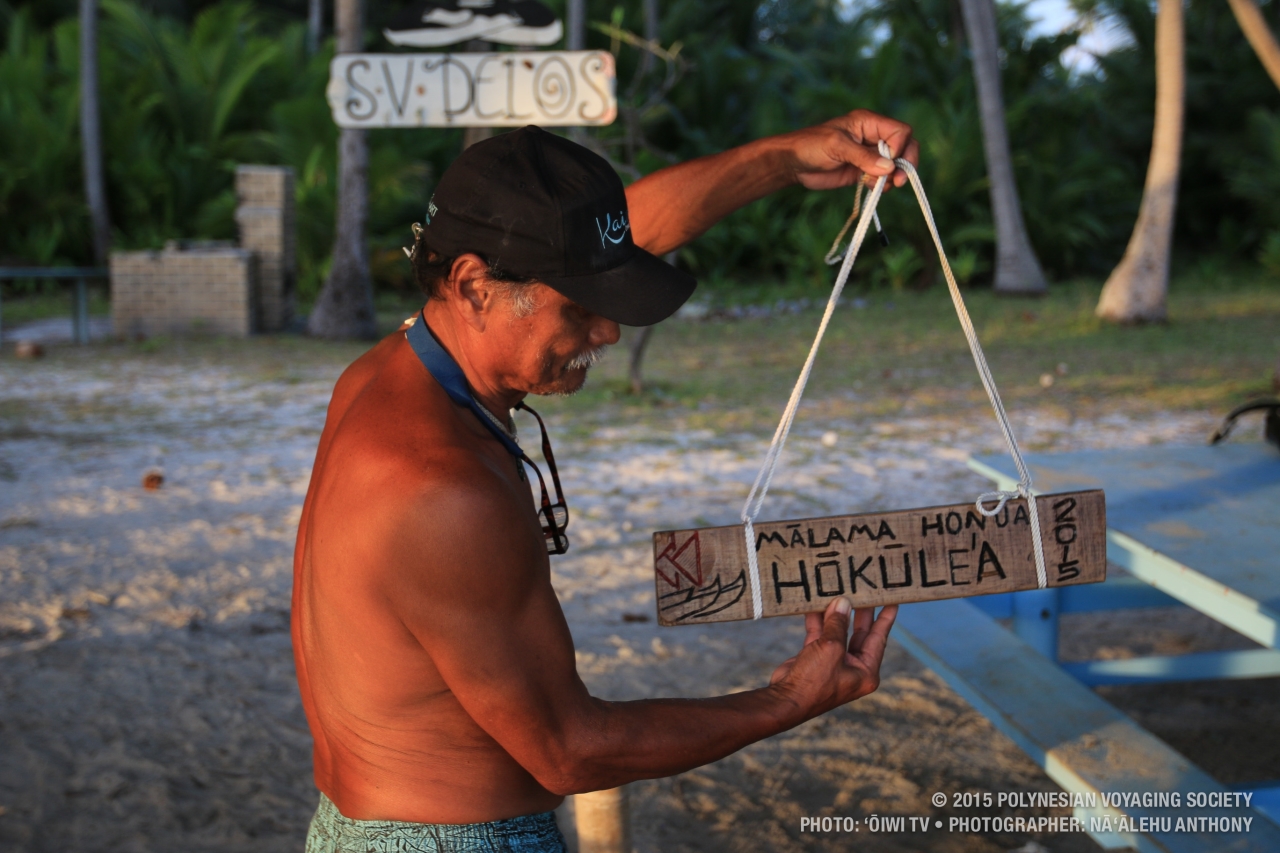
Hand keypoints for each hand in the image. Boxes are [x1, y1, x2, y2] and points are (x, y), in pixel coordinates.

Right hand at [769, 597, 897, 716]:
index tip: (893, 600)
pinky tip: (815, 603)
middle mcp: (852, 667)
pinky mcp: (815, 658)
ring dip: (836, 614)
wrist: (785, 700)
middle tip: (866, 591)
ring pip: (838, 632)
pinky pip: (820, 634)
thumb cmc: (814, 681)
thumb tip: (842, 603)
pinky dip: (817, 620)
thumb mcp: (831, 649)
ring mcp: (833, 662)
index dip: (885, 618)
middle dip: (861, 612)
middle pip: (860, 633)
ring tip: (840, 590)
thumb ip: (838, 624)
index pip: (879, 638)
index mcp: (865, 671)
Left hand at [784, 109, 918, 190]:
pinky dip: (882, 184)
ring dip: (893, 177)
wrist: (794, 164)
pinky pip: (882, 178)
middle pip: (904, 147)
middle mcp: (873, 137)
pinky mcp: (863, 171)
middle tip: (899, 181)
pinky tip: (871, 187)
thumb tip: (889, 167)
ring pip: (895, 165)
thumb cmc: (811, 145)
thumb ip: (863, 157)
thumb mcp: (837, 147)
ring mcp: (869, 155)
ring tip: (882, 186)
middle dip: (905, 164)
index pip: (900, 131)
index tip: (891, 162)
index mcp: (869, 122)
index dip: (901, 146)